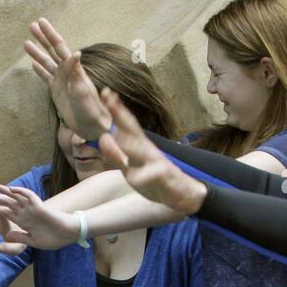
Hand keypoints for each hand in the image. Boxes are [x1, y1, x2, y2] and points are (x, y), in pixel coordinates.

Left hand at [0, 184, 80, 250]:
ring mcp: (32, 209)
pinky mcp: (40, 207)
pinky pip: (30, 197)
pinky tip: (12, 189)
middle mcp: (26, 213)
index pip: (6, 214)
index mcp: (23, 222)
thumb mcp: (32, 241)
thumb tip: (6, 237)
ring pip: (16, 198)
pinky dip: (21, 192)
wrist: (67, 236)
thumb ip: (19, 238)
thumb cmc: (52, 239)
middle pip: (8, 203)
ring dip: (5, 192)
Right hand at [24, 18, 110, 141]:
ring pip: (47, 63)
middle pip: (52, 51)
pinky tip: (33, 64)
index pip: (59, 47)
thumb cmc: (90, 109)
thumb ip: (77, 72)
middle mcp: (67, 73)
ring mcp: (61, 82)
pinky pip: (46, 78)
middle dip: (42, 38)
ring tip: (26, 43)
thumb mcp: (83, 90)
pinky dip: (40, 71)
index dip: (50, 34)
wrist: (92, 125)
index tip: (41, 22)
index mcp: (72, 69)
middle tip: (31, 25)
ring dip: (37, 53)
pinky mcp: (57, 92)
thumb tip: (75, 53)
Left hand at [99, 88, 207, 215]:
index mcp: (139, 147)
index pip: (126, 125)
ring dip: (126, 141)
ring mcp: (156, 161)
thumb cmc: (153, 180)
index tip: (105, 92)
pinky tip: (134, 178)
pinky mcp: (163, 176)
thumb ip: (116, 155)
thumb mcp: (130, 169)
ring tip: (112, 134)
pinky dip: (142, 176)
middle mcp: (147, 150)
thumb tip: (103, 138)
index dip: (116, 110)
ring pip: (140, 150)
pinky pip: (151, 175)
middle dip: (119, 115)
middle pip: (132, 130)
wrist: (182, 194)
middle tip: (108, 97)